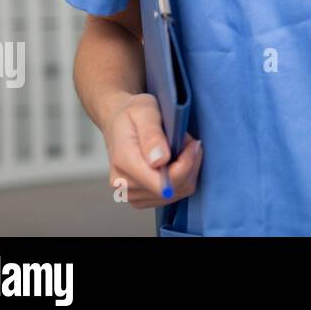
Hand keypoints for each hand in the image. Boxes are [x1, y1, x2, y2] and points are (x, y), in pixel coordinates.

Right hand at [104, 92, 200, 209]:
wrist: (118, 123)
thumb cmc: (133, 113)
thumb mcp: (145, 111)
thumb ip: (152, 135)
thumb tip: (160, 161)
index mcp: (124, 162)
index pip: (162, 183)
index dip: (186, 165)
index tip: (192, 143)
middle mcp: (124, 184)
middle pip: (174, 188)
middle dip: (190, 164)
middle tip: (187, 141)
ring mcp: (131, 194)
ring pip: (178, 192)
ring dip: (188, 170)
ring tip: (181, 148)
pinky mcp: (140, 198)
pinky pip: (173, 194)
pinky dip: (182, 177)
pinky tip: (177, 160)